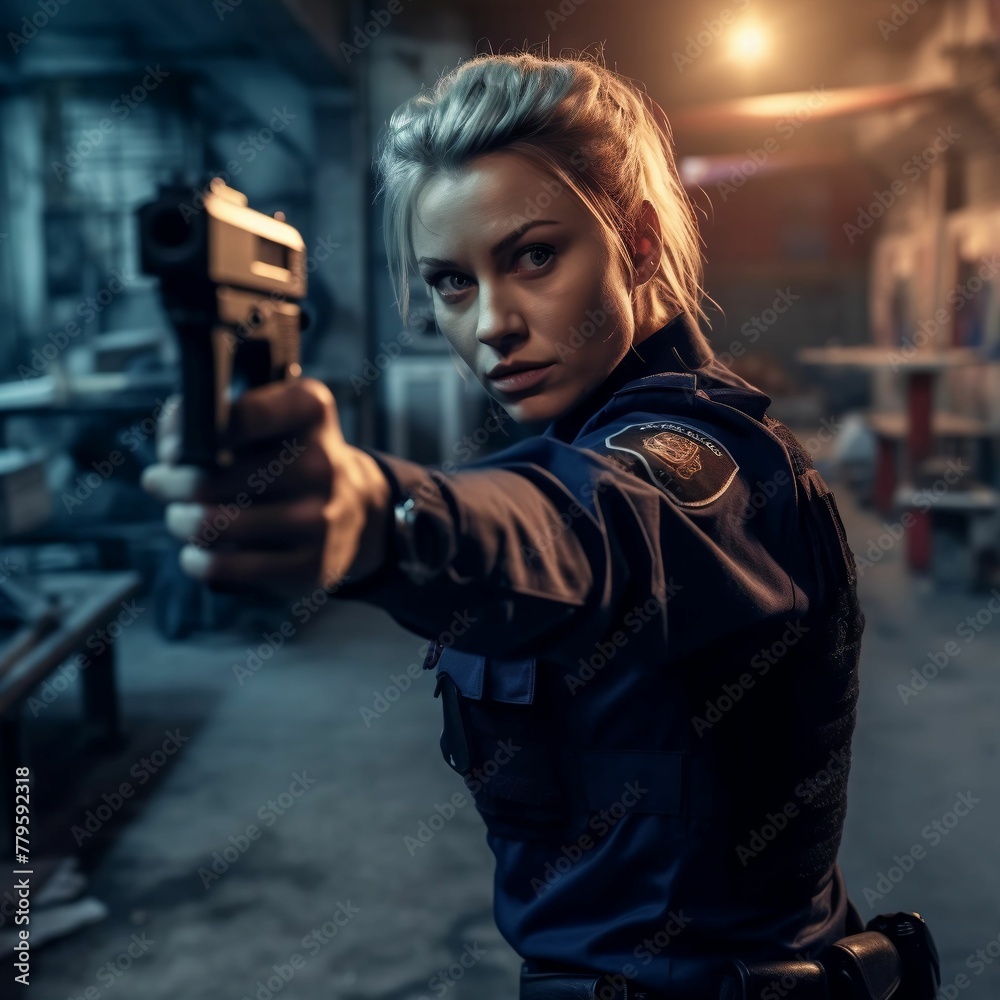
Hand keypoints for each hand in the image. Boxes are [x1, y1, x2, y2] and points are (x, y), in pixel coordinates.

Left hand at [140, 379, 392, 597]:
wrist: (357, 508)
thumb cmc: (291, 456)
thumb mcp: (274, 415)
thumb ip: (219, 414)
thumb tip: (172, 447)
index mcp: (310, 411)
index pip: (240, 417)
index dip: (190, 434)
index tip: (173, 450)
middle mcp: (321, 463)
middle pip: (210, 479)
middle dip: (171, 484)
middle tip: (162, 484)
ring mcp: (319, 518)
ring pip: (211, 525)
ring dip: (180, 522)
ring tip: (181, 518)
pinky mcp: (311, 565)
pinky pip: (227, 568)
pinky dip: (198, 562)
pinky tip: (197, 554)